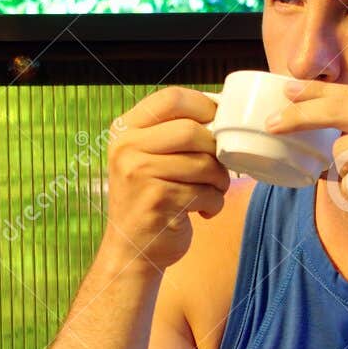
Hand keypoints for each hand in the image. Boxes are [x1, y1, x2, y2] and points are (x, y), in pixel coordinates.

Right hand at [103, 87, 228, 270]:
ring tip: (211, 192)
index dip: (204, 106)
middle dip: (215, 151)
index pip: (172, 98)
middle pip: (192, 130)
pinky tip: (203, 211)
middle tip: (217, 169)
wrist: (132, 250)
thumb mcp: (147, 157)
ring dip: (219, 181)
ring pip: (203, 163)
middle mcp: (127, 148)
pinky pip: (204, 191)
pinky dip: (214, 203)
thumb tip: (221, 110)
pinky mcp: (157, 201)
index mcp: (125, 130)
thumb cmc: (151, 199)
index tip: (217, 124)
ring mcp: (139, 174)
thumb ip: (171, 132)